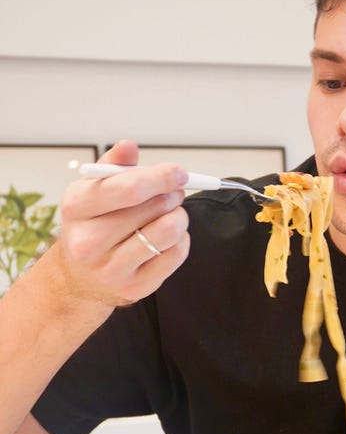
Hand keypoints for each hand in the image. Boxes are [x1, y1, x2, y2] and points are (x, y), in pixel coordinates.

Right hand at [57, 139, 190, 306]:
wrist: (80, 277)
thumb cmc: (94, 224)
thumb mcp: (93, 190)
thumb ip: (114, 166)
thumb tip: (129, 146)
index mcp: (77, 207)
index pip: (128, 189)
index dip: (161, 177)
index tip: (179, 173)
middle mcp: (88, 242)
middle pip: (153, 207)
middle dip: (172, 194)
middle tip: (175, 192)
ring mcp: (111, 269)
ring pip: (168, 231)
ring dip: (179, 216)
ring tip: (171, 213)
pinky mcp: (134, 287)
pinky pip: (176, 254)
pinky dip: (181, 240)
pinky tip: (168, 237)